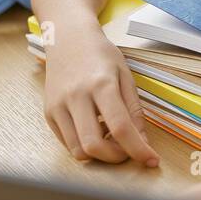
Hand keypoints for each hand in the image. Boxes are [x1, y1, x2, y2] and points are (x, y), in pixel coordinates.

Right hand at [42, 24, 159, 166]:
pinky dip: (85, 146)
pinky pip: (68, 143)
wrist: (67, 38)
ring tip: (110, 138)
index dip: (138, 150)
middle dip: (116, 158)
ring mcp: (58, 106)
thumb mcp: (126, 77)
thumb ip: (134, 111)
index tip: (151, 161)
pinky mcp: (48, 113)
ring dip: (100, 154)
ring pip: (78, 150)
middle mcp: (76, 96)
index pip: (120, 127)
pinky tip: (95, 131)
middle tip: (128, 151)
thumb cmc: (100, 56)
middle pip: (94, 146)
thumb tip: (142, 143)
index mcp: (101, 84)